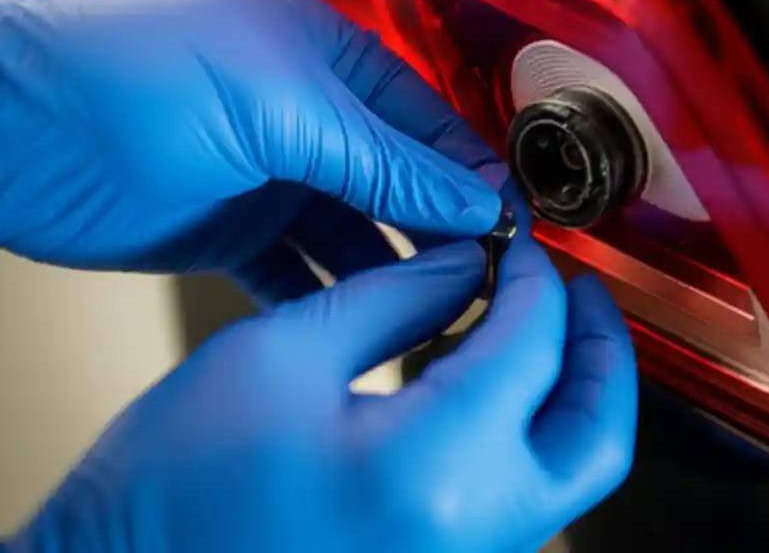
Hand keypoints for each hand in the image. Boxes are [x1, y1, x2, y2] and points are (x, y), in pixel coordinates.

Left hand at [0, 0, 500, 300]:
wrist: (12, 139)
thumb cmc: (133, 83)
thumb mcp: (283, 108)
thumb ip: (383, 159)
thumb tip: (470, 197)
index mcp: (322, 57)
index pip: (423, 120)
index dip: (469, 171)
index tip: (513, 222)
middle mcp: (303, 114)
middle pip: (397, 179)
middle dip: (442, 225)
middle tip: (488, 274)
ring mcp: (268, 177)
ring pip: (356, 231)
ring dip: (395, 269)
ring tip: (438, 308)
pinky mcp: (232, 233)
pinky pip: (302, 272)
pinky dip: (334, 297)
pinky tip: (366, 322)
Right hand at [0, 228, 637, 551]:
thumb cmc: (167, 494)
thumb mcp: (278, 356)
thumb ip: (393, 298)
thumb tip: (465, 264)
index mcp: (434, 466)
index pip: (532, 345)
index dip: (535, 278)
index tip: (521, 245)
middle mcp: (470, 531)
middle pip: (595, 433)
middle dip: (601, 349)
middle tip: (579, 290)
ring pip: (568, 474)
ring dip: (570, 394)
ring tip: (544, 328)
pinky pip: (520, 498)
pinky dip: (528, 435)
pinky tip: (491, 384)